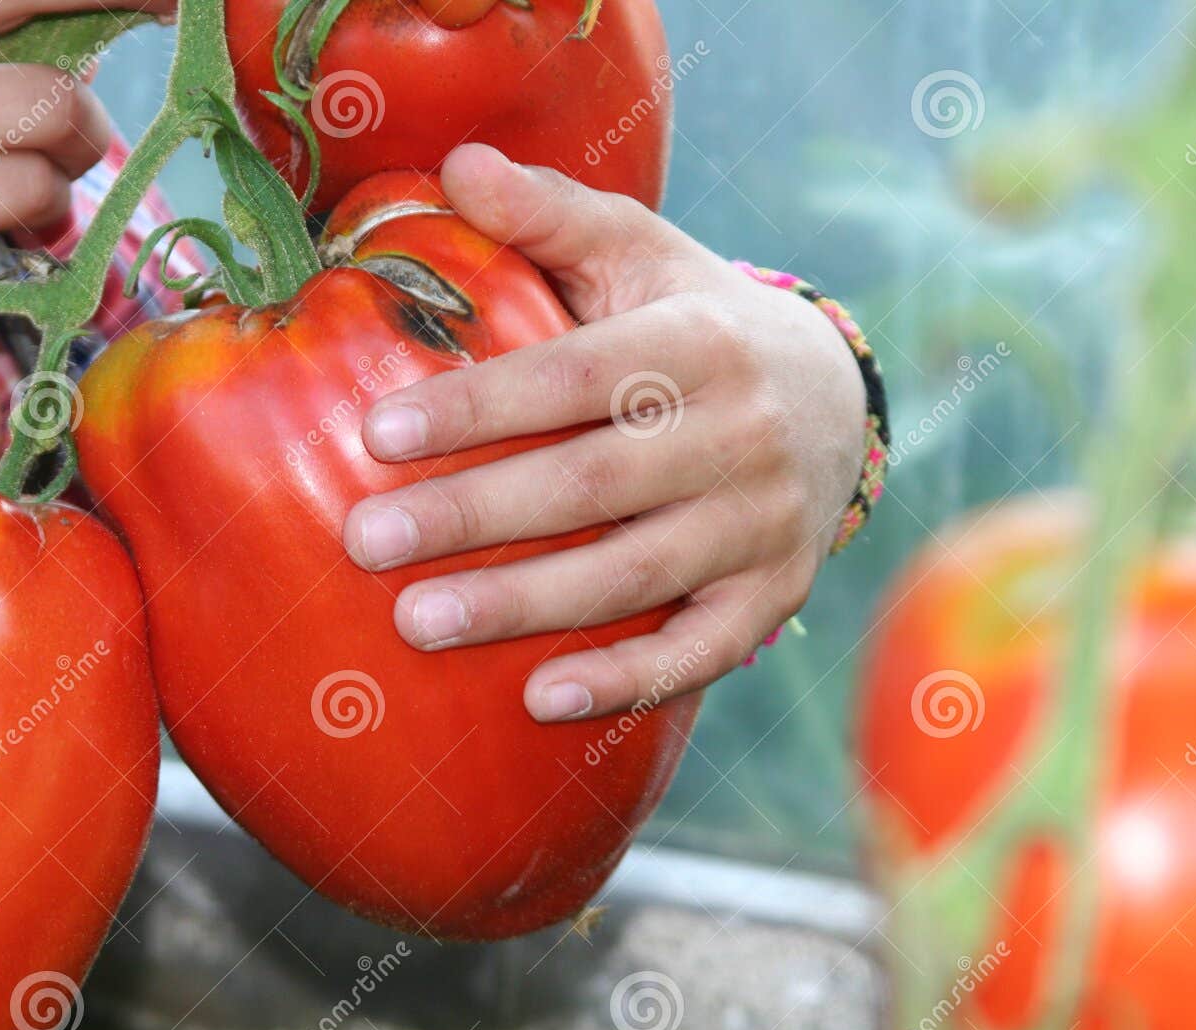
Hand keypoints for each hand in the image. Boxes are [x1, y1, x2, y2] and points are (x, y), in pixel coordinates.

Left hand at [343, 144, 867, 722]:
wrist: (831, 397)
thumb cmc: (695, 321)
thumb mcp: (639, 252)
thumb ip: (551, 214)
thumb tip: (457, 163)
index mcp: (696, 343)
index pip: (573, 378)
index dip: (478, 407)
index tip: (375, 434)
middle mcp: (739, 435)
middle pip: (594, 485)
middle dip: (475, 516)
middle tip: (365, 542)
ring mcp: (762, 524)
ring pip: (637, 574)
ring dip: (526, 606)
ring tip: (417, 622)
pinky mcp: (774, 592)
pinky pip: (703, 650)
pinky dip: (628, 679)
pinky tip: (540, 700)